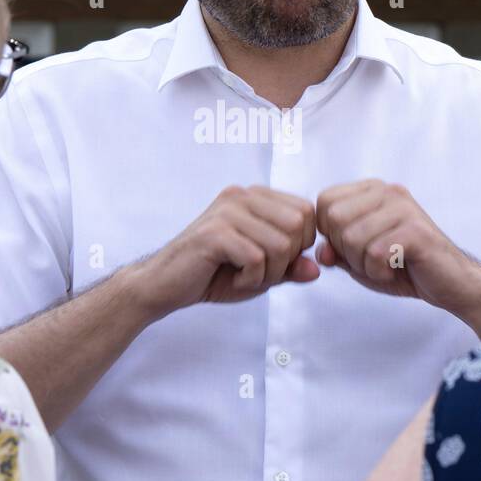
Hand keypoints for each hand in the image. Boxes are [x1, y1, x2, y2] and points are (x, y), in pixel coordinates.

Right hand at [131, 185, 319, 313]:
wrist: (163, 284)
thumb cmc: (212, 274)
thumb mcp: (260, 273)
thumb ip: (289, 268)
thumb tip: (317, 269)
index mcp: (254, 196)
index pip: (305, 210)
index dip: (301, 244)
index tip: (275, 261)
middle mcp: (241, 195)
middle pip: (297, 225)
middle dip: (287, 259)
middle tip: (261, 273)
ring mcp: (227, 211)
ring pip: (280, 244)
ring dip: (270, 273)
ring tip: (246, 277)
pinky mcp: (215, 233)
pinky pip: (257, 258)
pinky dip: (252, 279)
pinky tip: (234, 279)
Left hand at [315, 179, 473, 312]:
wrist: (452, 282)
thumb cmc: (404, 269)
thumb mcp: (360, 261)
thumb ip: (336, 252)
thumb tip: (321, 250)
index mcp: (372, 190)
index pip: (325, 201)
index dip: (329, 232)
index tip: (353, 248)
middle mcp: (388, 191)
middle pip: (334, 218)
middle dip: (345, 250)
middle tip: (371, 260)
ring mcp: (403, 208)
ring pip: (353, 238)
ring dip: (363, 264)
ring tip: (384, 266)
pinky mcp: (416, 230)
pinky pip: (375, 253)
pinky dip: (378, 271)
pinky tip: (394, 270)